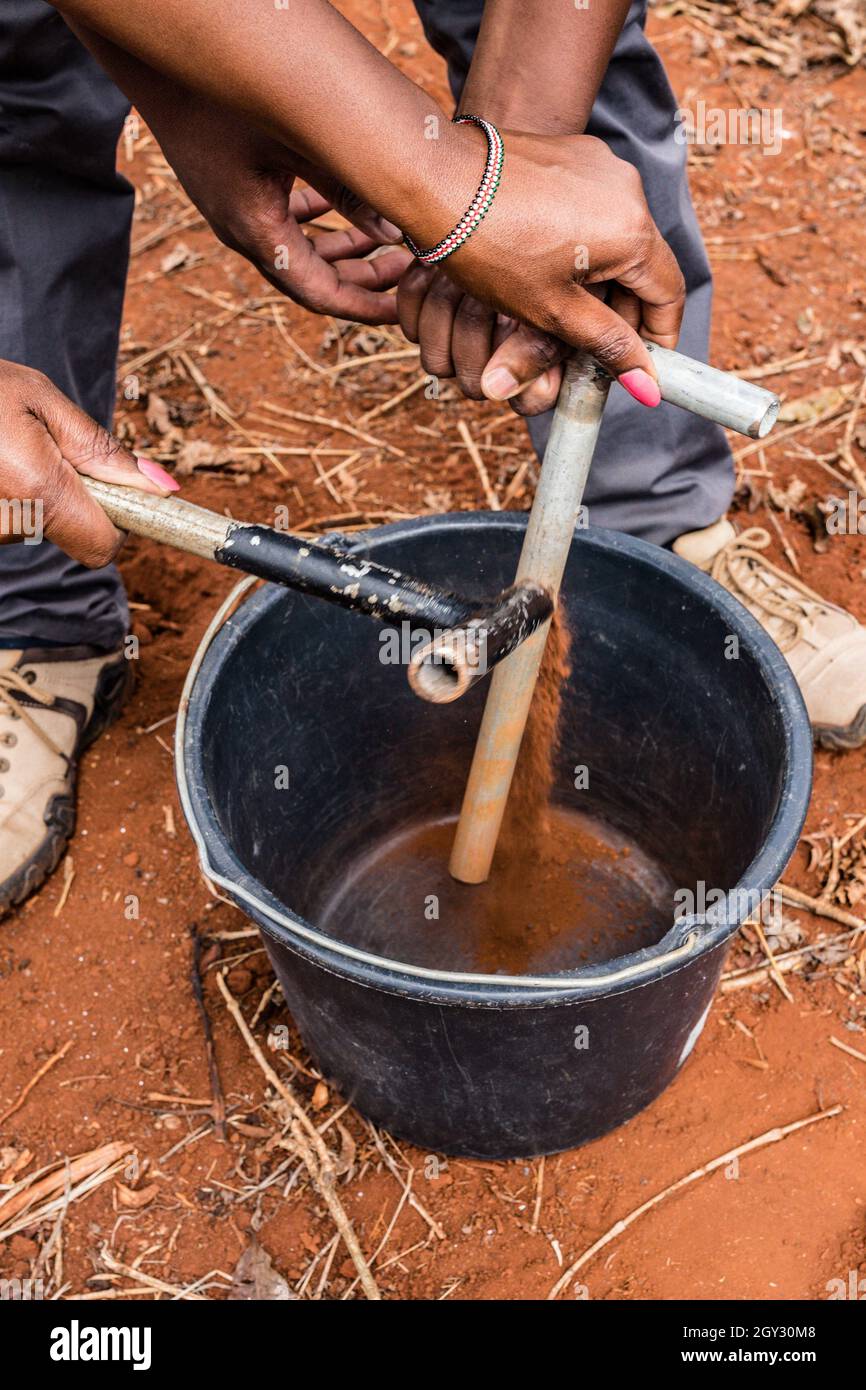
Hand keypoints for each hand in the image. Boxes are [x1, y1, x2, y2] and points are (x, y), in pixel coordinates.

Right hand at [0, 361, 177, 566]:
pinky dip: (13, 494)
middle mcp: (9, 523)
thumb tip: (160, 487)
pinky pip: (10, 521)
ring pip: (39, 526)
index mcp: (37, 490)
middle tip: (48, 446)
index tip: (116, 491)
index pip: (104, 547)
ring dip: (40, 492)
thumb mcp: (40, 398)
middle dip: (76, 495)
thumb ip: (100, 448)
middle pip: (72, 534)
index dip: (119, 522)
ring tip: (10, 447)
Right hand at [150, 95, 413, 324]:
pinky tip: (342, 204)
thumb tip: (398, 230)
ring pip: (299, 249)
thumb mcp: (299, 141)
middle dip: (362, 279)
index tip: (400, 311)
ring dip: (342, 249)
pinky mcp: (233, 188)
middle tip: (406, 269)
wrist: (157, 61)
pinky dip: (317, 220)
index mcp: (257, 232)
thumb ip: (349, 188)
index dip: (364, 307)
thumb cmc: (224, 95)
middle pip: (313, 278)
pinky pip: (282, 219)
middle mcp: (244, 232)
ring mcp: (235, 211)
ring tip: (386, 240)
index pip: (320, 294)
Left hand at [417, 130, 685, 402]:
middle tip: (598, 348)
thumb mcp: (552, 311)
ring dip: (603, 278)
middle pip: (645, 265)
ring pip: (618, 236)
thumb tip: (646, 386)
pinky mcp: (572, 153)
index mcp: (632, 230)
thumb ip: (606, 345)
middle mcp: (627, 188)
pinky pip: (593, 207)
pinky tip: (549, 265)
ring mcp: (599, 164)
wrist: (438, 180)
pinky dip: (583, 242)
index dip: (659, 336)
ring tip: (568, 310)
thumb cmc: (491, 248)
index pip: (669, 293)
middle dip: (625, 311)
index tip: (644, 365)